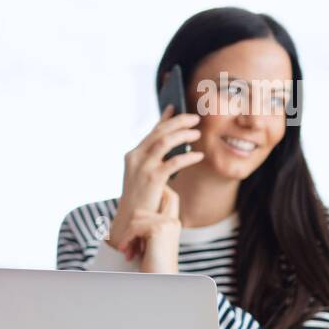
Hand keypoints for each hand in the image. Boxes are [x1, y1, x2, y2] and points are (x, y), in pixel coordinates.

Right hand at [106, 105, 204, 251]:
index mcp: (132, 155)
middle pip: (159, 132)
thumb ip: (154, 160)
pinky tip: (198, 156)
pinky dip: (188, 157)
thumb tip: (172, 147)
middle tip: (195, 118)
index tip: (175, 107)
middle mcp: (135, 157)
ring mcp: (142, 168)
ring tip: (197, 134)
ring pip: (165, 141)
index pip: (151, 132)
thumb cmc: (140, 200)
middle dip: (179, 122)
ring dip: (183, 134)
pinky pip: (173, 162)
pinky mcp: (152, 179)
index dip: (165, 118)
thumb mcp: (144, 176)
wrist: (129, 221)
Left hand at [121, 185, 181, 273]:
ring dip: (127, 236)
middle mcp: (173, 221)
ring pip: (135, 217)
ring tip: (129, 252)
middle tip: (127, 247)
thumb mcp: (148, 243)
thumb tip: (130, 208)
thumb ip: (144, 227)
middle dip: (129, 228)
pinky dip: (126, 240)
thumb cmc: (152, 267)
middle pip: (140, 209)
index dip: (161, 190)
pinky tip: (126, 253)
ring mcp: (167, 223)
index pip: (170, 196)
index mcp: (173, 223)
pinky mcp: (159, 228)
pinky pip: (133, 227)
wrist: (160, 283)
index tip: (146, 197)